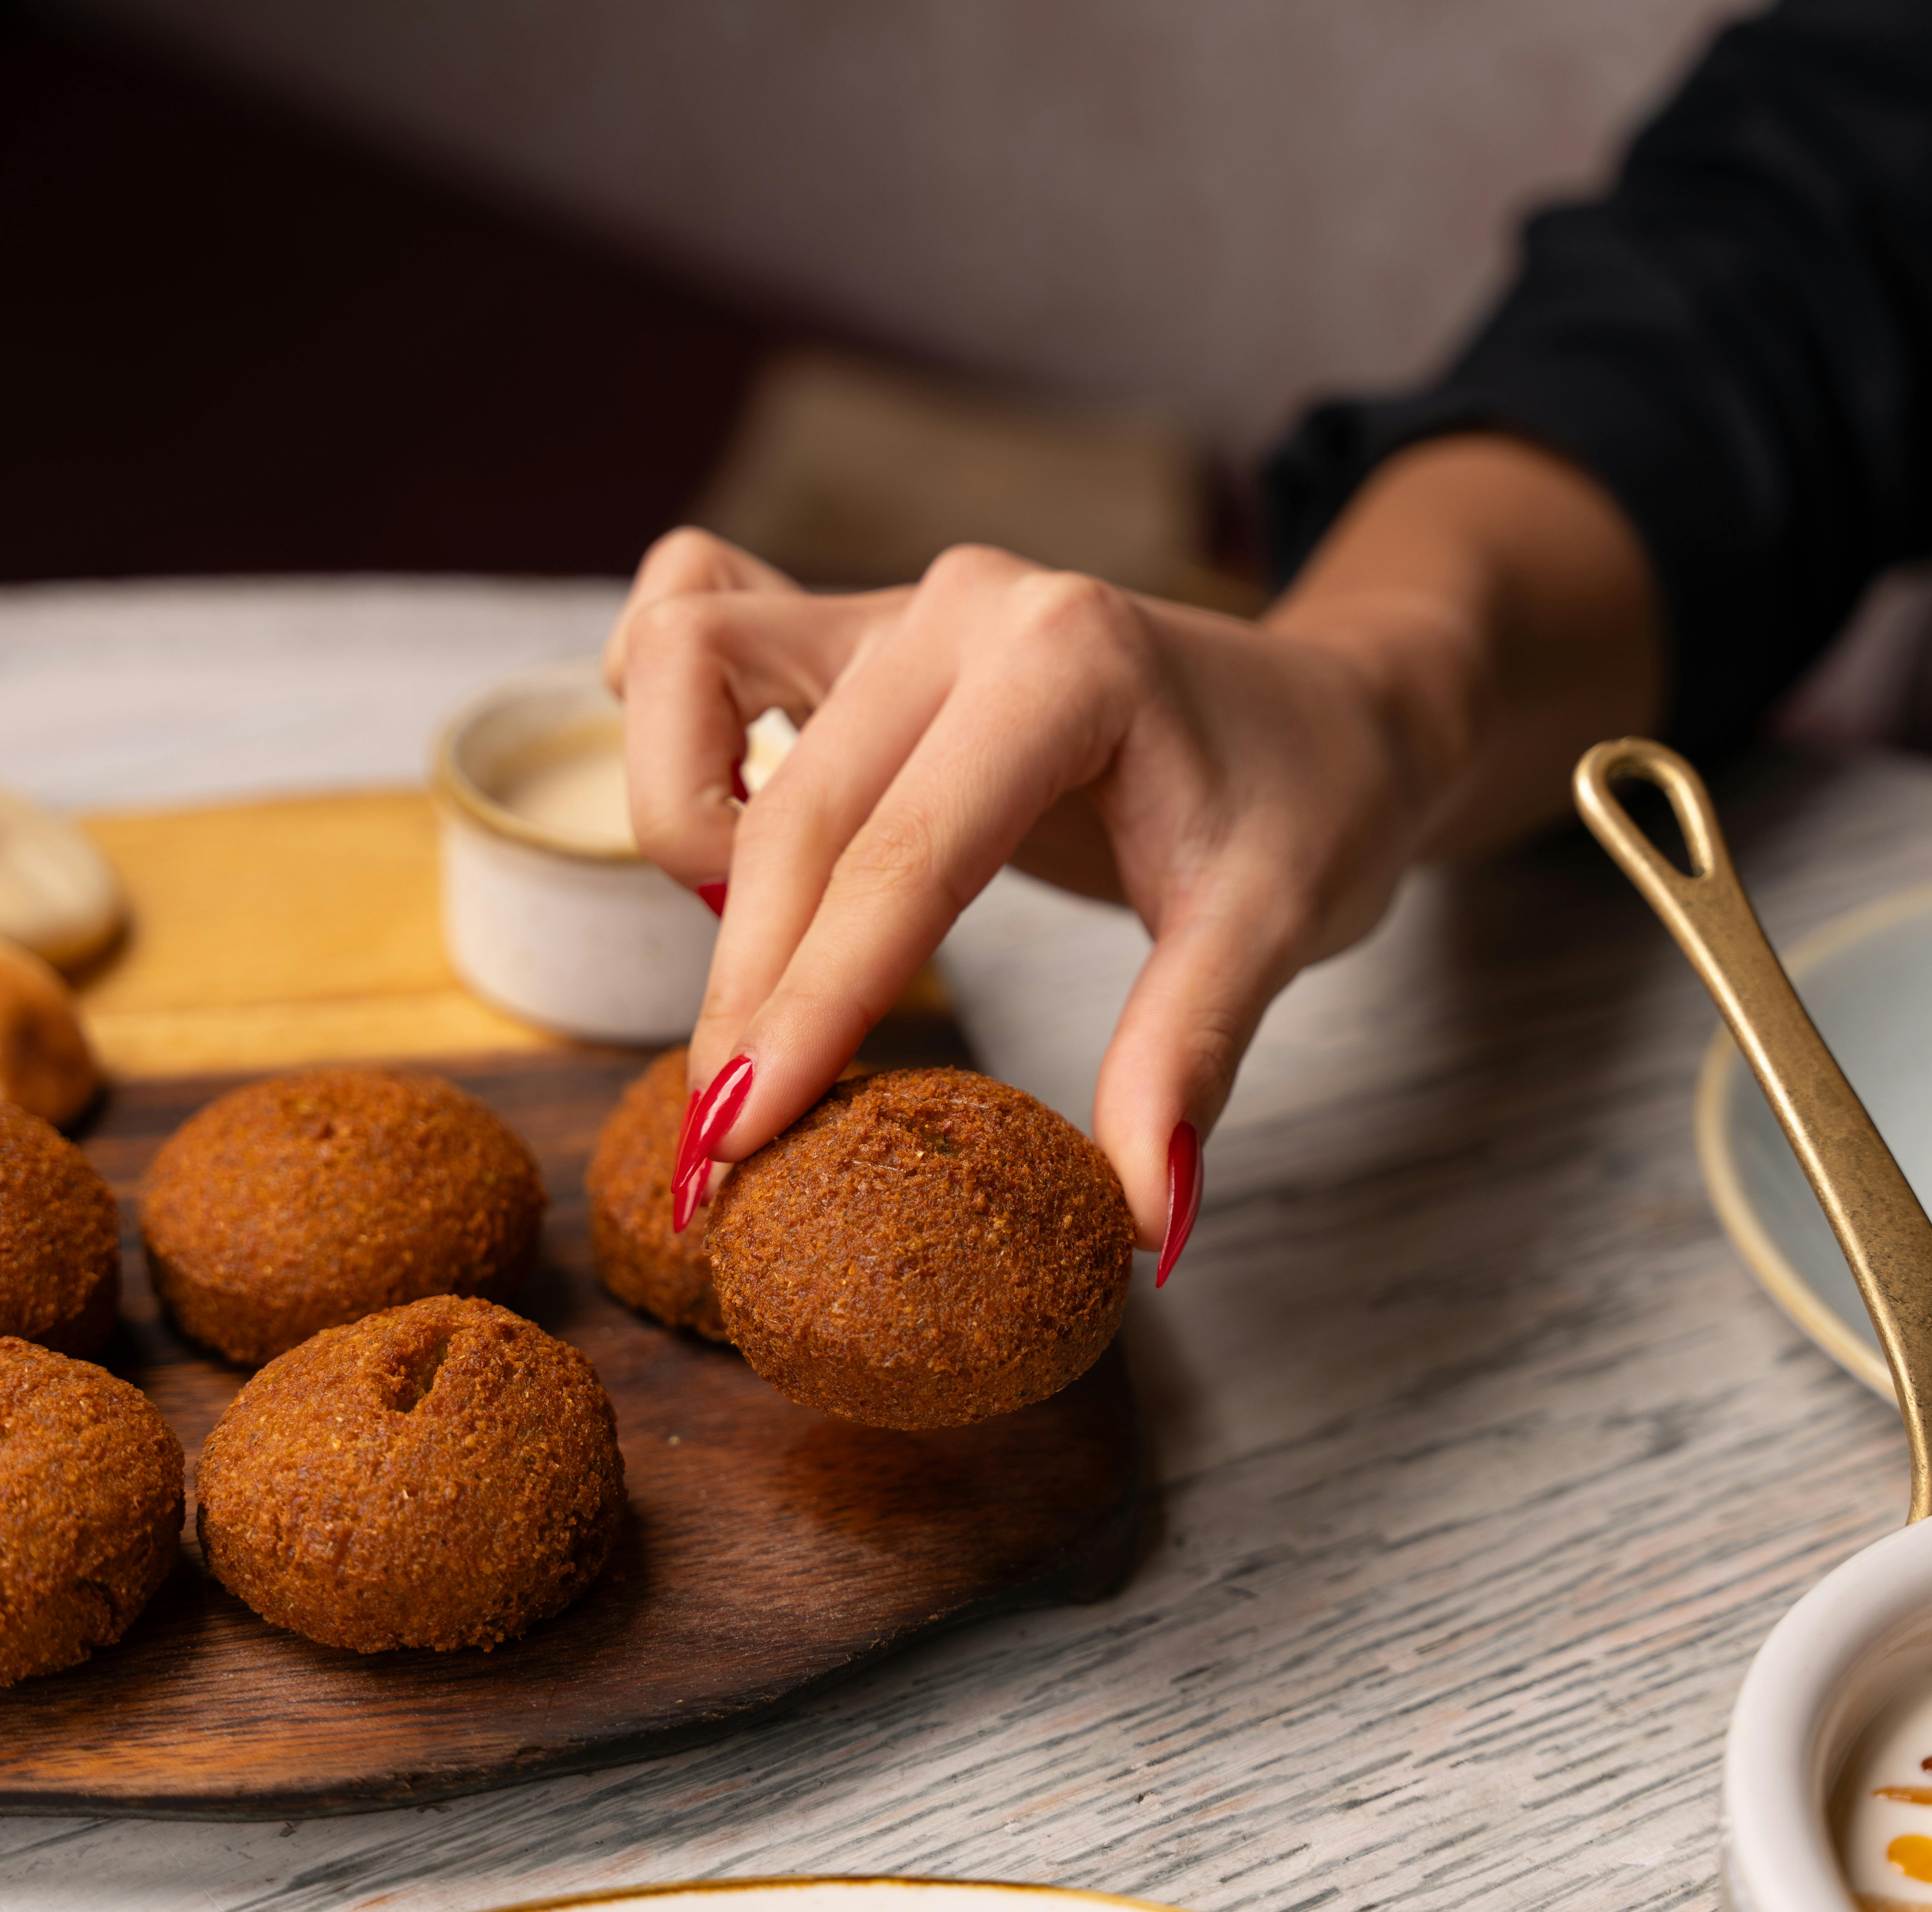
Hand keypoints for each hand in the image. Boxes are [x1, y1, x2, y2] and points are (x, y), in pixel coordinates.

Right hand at [604, 440, 1656, 1268]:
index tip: (740, 1140)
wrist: (1331, 716)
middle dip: (745, 987)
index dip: (811, 1008)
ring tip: (745, 971)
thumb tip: (1146, 1219)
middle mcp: (964, 607)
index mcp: (1069, 659)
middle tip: (721, 1146)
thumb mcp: (1277, 930)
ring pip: (695, 678)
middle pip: (793, 808)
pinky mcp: (861, 621)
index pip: (902, 860)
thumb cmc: (1309, 807)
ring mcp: (900, 601)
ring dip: (680, 824)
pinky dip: (671, 711)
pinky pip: (698, 609)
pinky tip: (709, 826)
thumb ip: (1188, 1061)